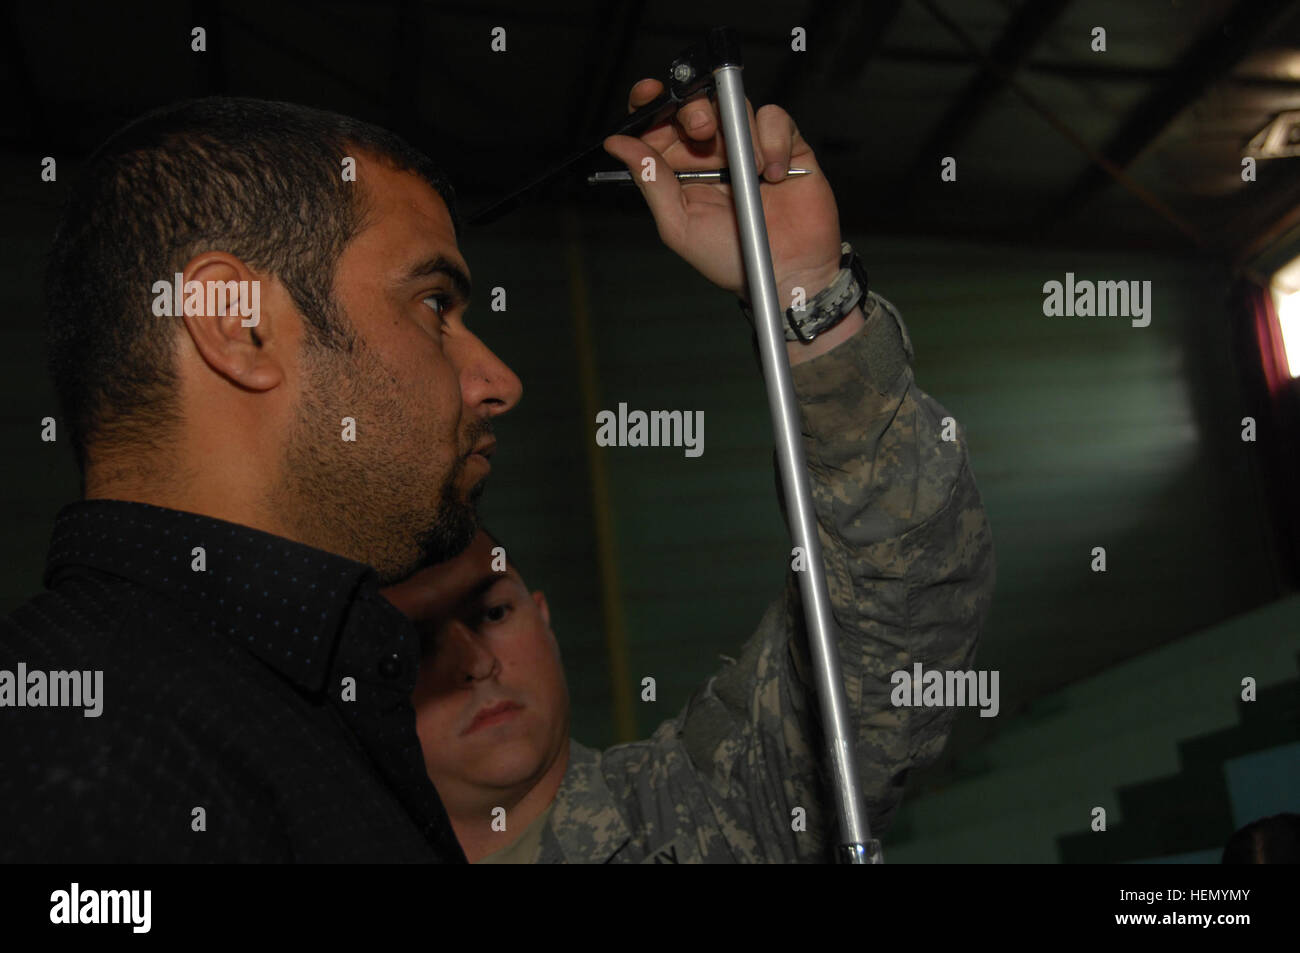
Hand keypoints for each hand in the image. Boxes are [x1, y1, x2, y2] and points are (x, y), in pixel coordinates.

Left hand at [603, 78, 844, 310]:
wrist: (788, 272)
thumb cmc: (731, 259)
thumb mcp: (679, 225)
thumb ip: (652, 181)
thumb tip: (617, 145)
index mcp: (681, 168)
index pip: (660, 123)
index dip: (651, 103)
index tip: (649, 94)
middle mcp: (713, 152)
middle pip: (696, 103)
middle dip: (694, 108)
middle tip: (701, 128)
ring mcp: (748, 146)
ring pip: (735, 105)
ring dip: (738, 132)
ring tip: (750, 172)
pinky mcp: (784, 143)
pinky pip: (774, 117)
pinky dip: (773, 140)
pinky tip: (774, 174)